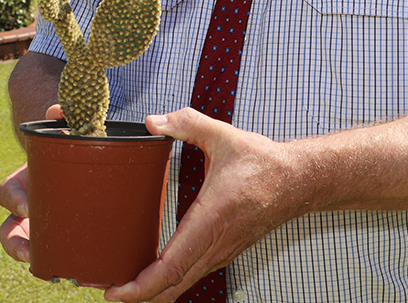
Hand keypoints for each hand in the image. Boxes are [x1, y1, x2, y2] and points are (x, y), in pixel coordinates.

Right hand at [0, 103, 63, 264]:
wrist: (82, 161)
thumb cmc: (70, 146)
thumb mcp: (65, 133)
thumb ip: (62, 118)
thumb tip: (56, 110)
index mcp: (24, 181)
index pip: (7, 193)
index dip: (12, 201)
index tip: (26, 209)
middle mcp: (27, 207)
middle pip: (8, 230)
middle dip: (14, 244)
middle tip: (28, 252)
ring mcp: (41, 224)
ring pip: (26, 248)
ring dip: (32, 260)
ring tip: (49, 274)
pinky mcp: (60, 237)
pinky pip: (52, 255)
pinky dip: (55, 265)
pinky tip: (69, 274)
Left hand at [106, 108, 309, 302]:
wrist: (299, 181)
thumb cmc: (264, 163)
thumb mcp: (223, 136)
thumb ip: (187, 123)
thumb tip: (153, 122)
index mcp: (212, 218)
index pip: (172, 265)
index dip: (141, 286)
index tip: (116, 291)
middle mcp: (216, 243)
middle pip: (173, 286)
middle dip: (138, 296)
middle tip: (108, 291)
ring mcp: (222, 251)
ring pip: (183, 284)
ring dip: (153, 291)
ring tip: (124, 285)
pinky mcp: (225, 251)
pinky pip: (193, 274)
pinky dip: (169, 281)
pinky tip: (153, 274)